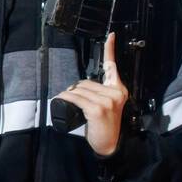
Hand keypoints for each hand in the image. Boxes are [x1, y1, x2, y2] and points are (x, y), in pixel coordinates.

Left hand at [53, 32, 127, 156]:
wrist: (109, 145)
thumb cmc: (105, 125)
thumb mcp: (107, 106)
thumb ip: (101, 92)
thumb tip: (80, 85)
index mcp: (119, 90)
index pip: (113, 67)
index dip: (110, 50)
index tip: (111, 36)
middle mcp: (116, 93)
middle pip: (87, 82)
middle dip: (77, 90)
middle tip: (76, 102)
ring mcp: (107, 101)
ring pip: (79, 90)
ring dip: (70, 95)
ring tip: (73, 106)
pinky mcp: (98, 109)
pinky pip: (76, 98)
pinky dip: (66, 98)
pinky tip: (62, 99)